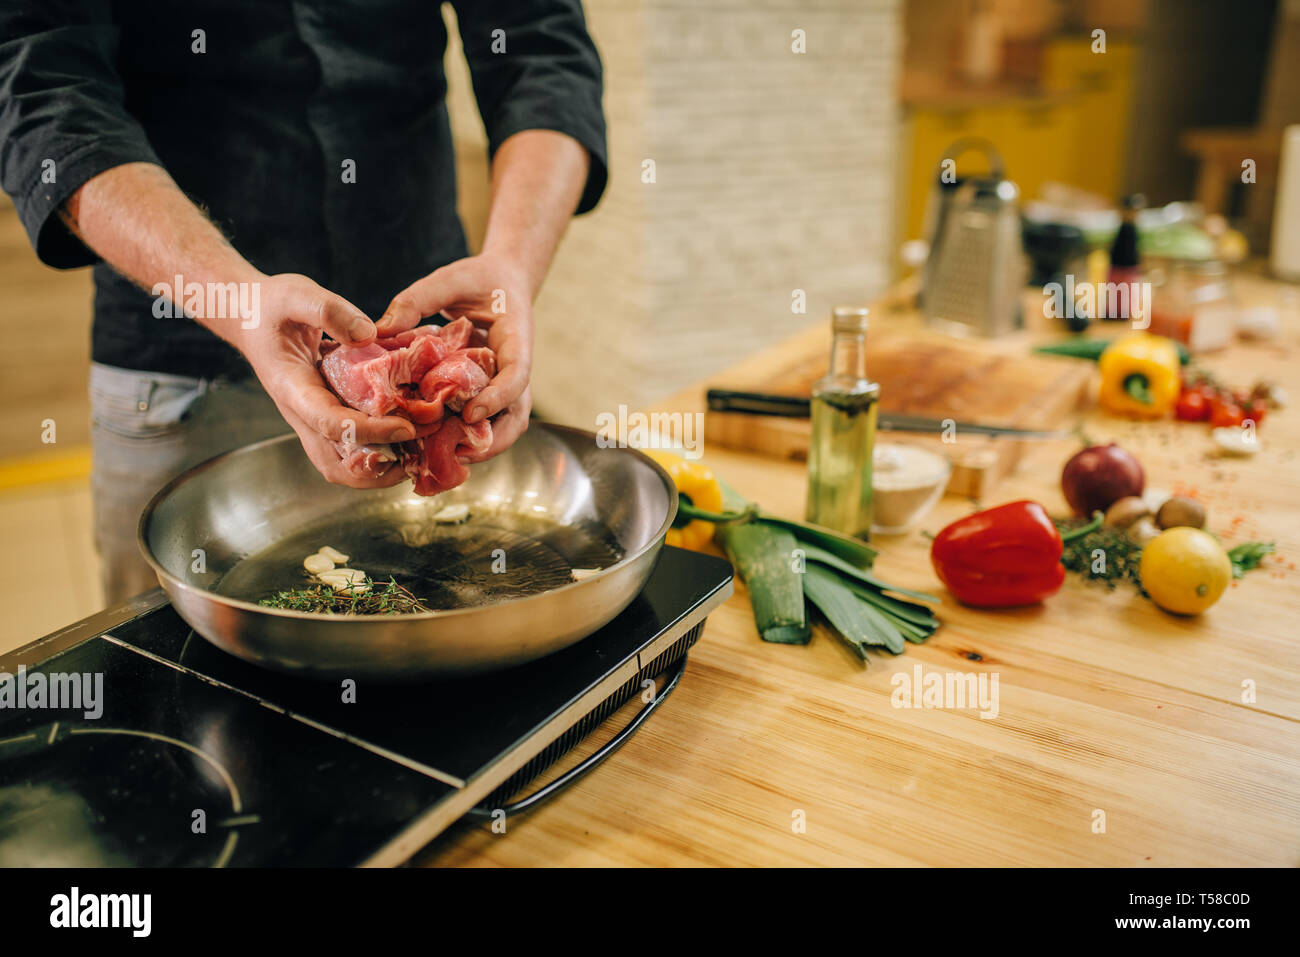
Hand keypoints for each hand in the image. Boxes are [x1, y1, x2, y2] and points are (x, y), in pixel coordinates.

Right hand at [238, 273, 414, 486]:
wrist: (248, 314)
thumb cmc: (270, 305)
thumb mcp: (297, 294)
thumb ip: (329, 311)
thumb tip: (367, 334)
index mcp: (293, 389)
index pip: (331, 424)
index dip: (370, 431)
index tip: (405, 427)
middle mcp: (303, 414)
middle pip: (336, 465)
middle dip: (377, 470)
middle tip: (418, 451)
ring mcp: (313, 419)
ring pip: (344, 464)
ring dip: (380, 467)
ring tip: (419, 448)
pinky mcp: (326, 415)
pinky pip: (351, 447)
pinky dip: (379, 449)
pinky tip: (409, 431)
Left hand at [376, 254, 532, 461]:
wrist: (500, 283)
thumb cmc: (477, 279)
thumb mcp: (449, 279)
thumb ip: (417, 300)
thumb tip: (379, 329)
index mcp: (515, 339)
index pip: (517, 375)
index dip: (497, 398)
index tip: (470, 414)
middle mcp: (515, 369)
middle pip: (517, 415)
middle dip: (493, 440)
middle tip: (458, 453)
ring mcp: (504, 385)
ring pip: (504, 426)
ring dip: (480, 446)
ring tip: (444, 459)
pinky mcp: (489, 393)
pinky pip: (485, 422)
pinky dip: (466, 437)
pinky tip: (435, 446)